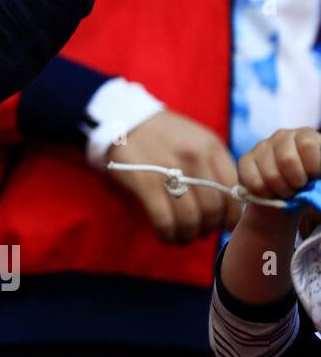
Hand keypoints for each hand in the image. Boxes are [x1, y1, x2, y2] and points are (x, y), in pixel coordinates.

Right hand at [106, 110, 240, 242]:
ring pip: (190, 218)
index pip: (233, 190)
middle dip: (209, 228)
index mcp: (211, 147)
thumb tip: (230, 202)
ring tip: (183, 237)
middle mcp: (194, 158)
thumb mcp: (196, 138)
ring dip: (188, 235)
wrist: (123, 119)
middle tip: (201, 232)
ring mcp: (169, 170)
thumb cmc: (163, 134)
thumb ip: (215, 164)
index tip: (225, 225)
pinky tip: (166, 235)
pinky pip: (164, 219)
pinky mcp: (145, 182)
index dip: (232, 215)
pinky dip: (168, 234)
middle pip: (213, 208)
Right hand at [237, 127, 320, 201]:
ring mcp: (261, 146)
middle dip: (296, 182)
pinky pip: (253, 182)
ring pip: (270, 175)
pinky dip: (264, 194)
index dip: (313, 167)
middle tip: (299, 187)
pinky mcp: (245, 160)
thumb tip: (314, 180)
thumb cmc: (312, 181)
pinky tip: (271, 192)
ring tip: (287, 192)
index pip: (307, 145)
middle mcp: (282, 136)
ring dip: (281, 190)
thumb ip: (317, 176)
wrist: (292, 192)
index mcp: (306, 135)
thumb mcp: (318, 176)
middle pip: (287, 160)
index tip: (315, 177)